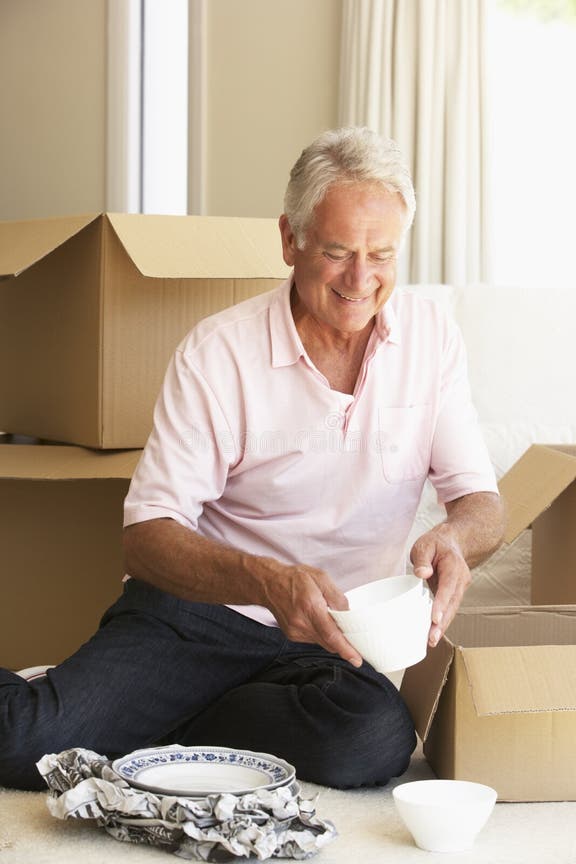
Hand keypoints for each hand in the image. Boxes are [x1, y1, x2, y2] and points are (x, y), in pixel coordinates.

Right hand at [257, 558, 362, 667]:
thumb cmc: (295, 578)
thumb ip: (336, 597)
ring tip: (328, 618)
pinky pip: (313, 639)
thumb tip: (348, 613)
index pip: (331, 634)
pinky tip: (317, 620)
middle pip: (329, 642)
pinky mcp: (292, 635)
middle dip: (343, 643)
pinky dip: (320, 634)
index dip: (345, 649)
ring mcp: (295, 631)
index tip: (356, 660)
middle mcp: (301, 622)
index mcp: (310, 606)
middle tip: (352, 636)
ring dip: (331, 636)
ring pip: (322, 642)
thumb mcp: (320, 577)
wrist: (268, 583)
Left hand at [410, 523, 471, 646]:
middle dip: (442, 622)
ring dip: (442, 626)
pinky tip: (432, 634)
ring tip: (431, 641)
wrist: (451, 543)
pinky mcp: (453, 595)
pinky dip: (442, 621)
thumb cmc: (436, 544)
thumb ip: (422, 559)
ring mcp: (459, 589)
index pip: (448, 588)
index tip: (434, 618)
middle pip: (452, 604)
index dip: (441, 604)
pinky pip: (448, 609)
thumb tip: (422, 573)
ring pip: (452, 610)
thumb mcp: (425, 545)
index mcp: (454, 567)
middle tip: (431, 638)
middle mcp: (460, 581)